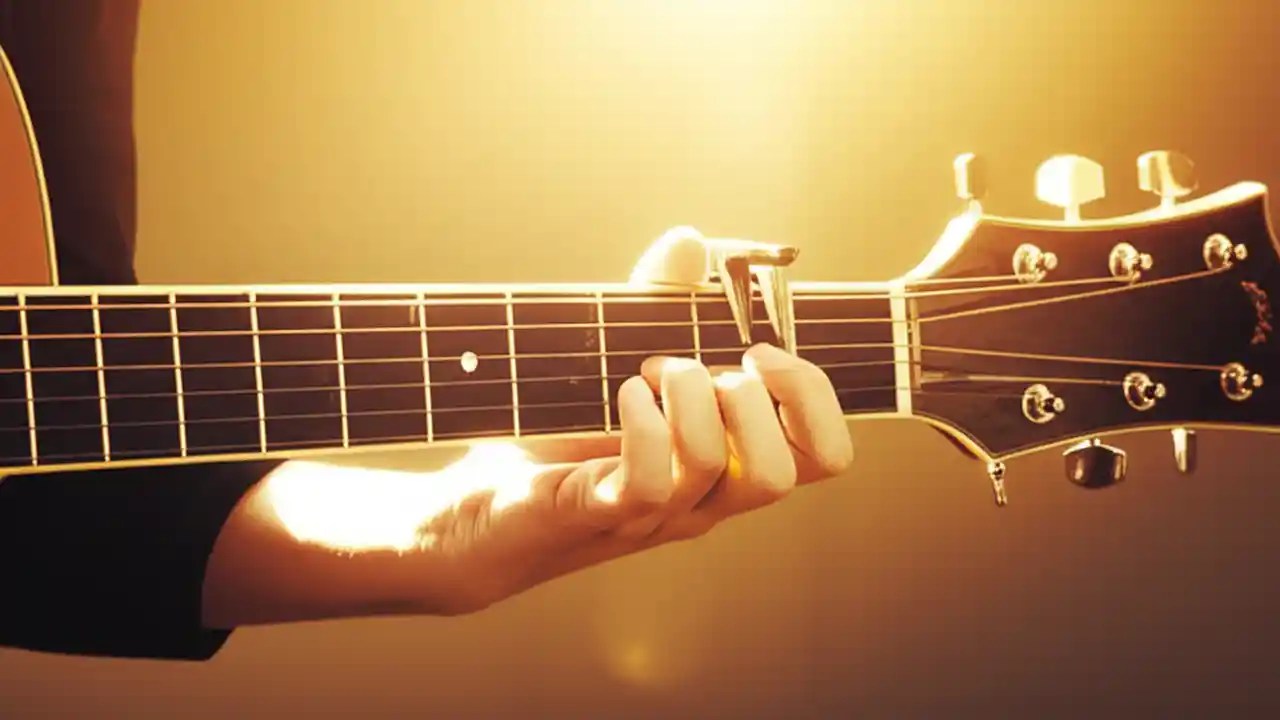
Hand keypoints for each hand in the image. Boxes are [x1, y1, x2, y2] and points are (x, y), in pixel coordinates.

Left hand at [420, 342, 852, 613]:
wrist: (479, 506)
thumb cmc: (556, 435)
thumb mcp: (617, 355)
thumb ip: (662, 301)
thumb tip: (693, 242)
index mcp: (728, 466)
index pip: (825, 455)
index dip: (811, 395)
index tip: (758, 347)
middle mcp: (705, 499)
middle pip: (789, 471)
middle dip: (756, 396)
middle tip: (692, 364)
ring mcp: (657, 515)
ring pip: (727, 470)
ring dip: (694, 396)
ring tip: (645, 370)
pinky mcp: (600, 513)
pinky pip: (651, 482)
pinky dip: (644, 422)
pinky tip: (621, 392)